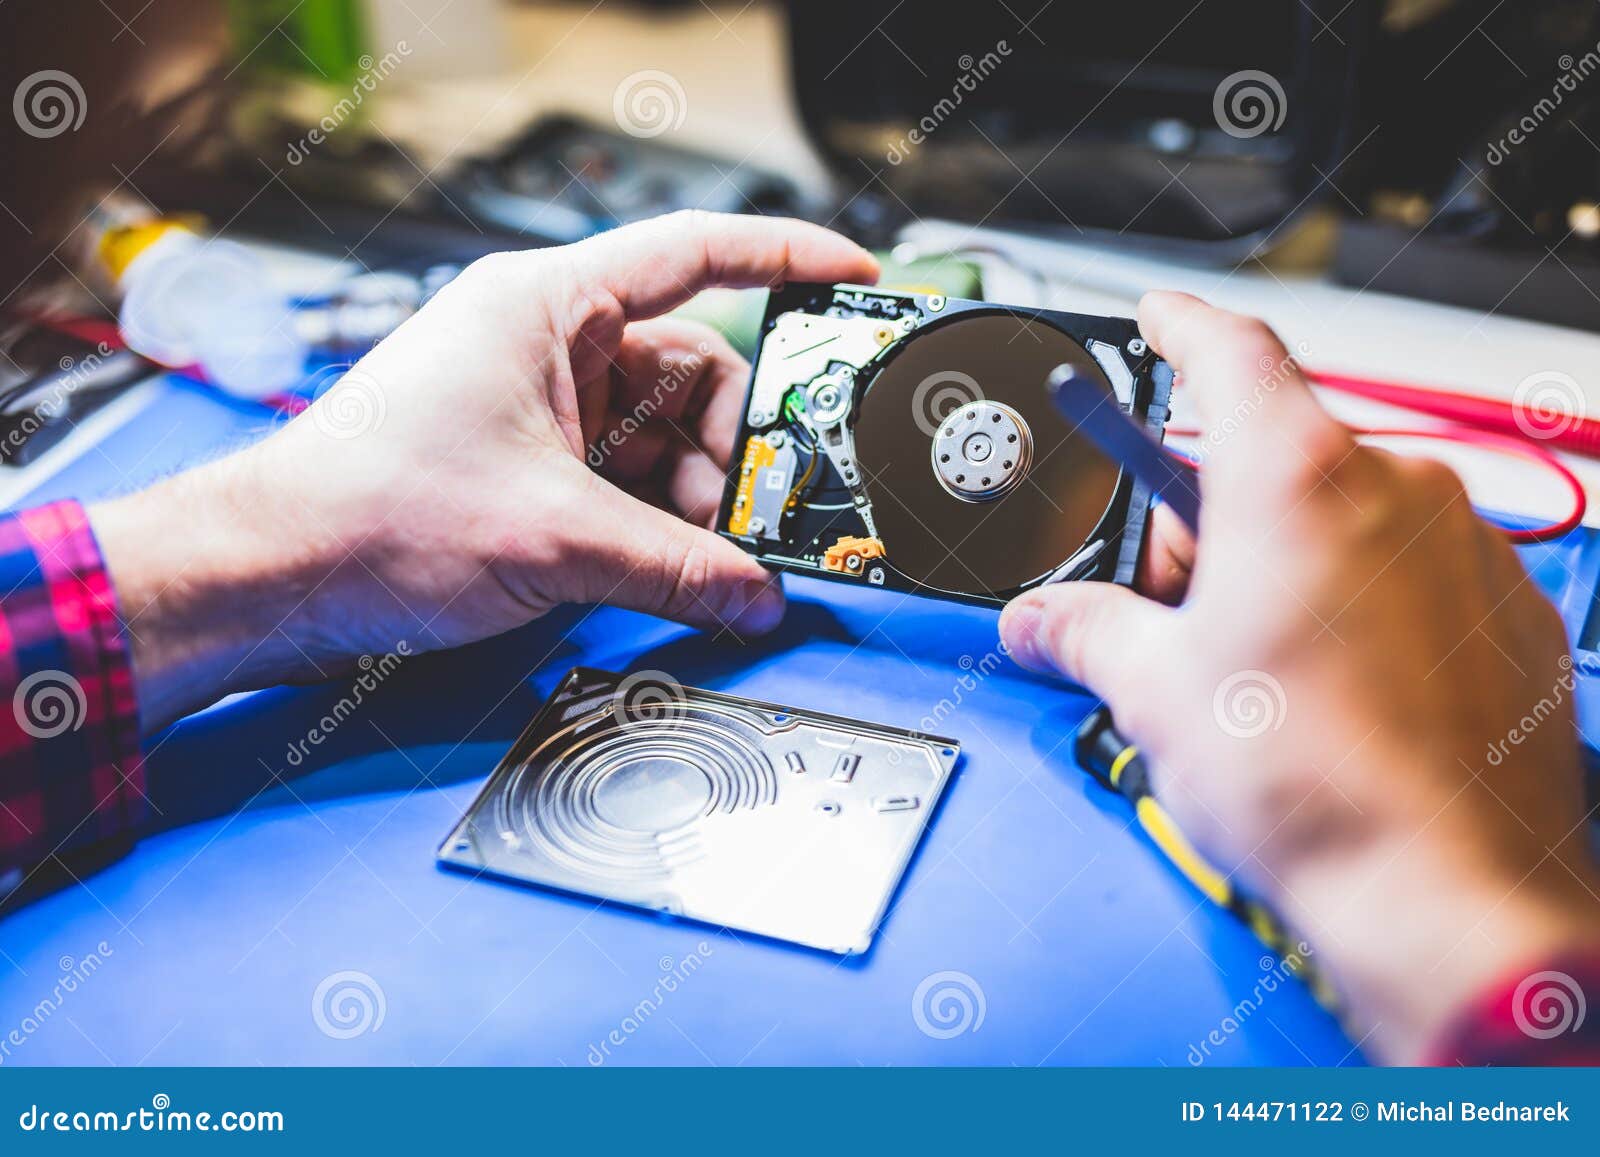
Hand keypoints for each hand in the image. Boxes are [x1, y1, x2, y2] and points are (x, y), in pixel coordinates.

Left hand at [88, 211, 878, 727]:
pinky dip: (655, 518)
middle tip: (764, 510)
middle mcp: (546, 344)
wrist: (272, 578)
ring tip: (707, 556)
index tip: (853, 278)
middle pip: (691, 369)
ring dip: (692, 496)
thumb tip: (754, 594)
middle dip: (731, 446)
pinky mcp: (526, 461)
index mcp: (548, 307)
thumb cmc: (369, 514)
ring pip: (659, 434)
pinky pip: (623, 476)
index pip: (696, 253)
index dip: (787, 259)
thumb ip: (677, 569)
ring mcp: (536, 404)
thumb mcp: (555, 540)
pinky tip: (672, 565)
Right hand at [1000, 292, 1599, 1061]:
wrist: (1445, 896)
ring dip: (1283, 560)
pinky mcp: (1503, 613)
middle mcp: (1395, 492)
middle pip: (1276, 452)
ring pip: (1345, 516)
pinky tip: (1325, 690)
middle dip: (1209, 508)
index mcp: (1295, 480)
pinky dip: (1356, 601)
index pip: (1228, 351)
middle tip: (1164, 594)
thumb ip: (1086, 630)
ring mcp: (1463, 550)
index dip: (1179, 325)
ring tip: (1245, 666)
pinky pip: (1410, 572)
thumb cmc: (1316, 788)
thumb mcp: (1154, 693)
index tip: (1158, 318)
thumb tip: (1046, 621)